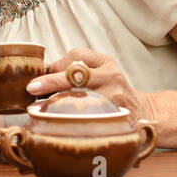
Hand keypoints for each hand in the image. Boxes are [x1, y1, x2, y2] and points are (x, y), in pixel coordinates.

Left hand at [26, 48, 155, 123]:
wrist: (143, 113)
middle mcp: (111, 76)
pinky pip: (89, 117)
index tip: (42, 77)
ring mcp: (115, 97)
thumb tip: (40, 79)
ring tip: (44, 107)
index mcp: (105, 63)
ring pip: (81, 96)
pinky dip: (72, 119)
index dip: (56, 65)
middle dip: (51, 82)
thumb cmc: (111, 91)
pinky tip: (62, 122)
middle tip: (33, 88)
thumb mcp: (100, 72)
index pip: (77, 54)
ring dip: (59, 102)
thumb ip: (76, 71)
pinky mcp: (116, 117)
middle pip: (77, 75)